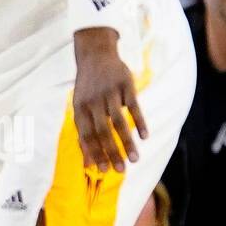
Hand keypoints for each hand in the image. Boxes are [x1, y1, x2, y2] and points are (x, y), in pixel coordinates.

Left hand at [71, 28, 146, 173]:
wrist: (96, 55)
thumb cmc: (88, 88)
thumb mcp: (81, 108)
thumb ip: (84, 135)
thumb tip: (87, 164)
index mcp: (80, 109)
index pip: (86, 136)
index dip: (95, 153)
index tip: (104, 170)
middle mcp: (93, 102)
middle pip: (102, 131)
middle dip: (112, 152)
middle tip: (121, 170)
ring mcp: (109, 93)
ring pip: (118, 122)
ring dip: (127, 142)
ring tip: (135, 158)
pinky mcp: (125, 85)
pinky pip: (133, 106)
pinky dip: (139, 122)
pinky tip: (145, 136)